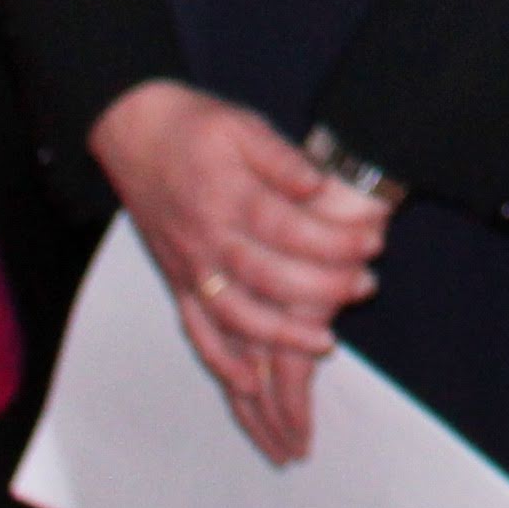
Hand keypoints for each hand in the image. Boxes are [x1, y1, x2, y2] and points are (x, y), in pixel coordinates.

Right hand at [92, 81, 394, 463]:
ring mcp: (190, 267)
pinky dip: (220, 361)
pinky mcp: (177, 283)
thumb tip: (317, 182)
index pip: (288, 227)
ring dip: (279, 335)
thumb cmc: (196, 127)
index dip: (334, 239)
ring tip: (326, 344)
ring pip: (234, 315)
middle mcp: (207, 239)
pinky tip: (248, 383)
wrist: (133, 133)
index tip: (375, 241)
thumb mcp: (242, 125)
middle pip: (268, 276)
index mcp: (228, 197)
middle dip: (323, 287)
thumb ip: (280, 157)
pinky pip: (196, 330)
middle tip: (367, 285)